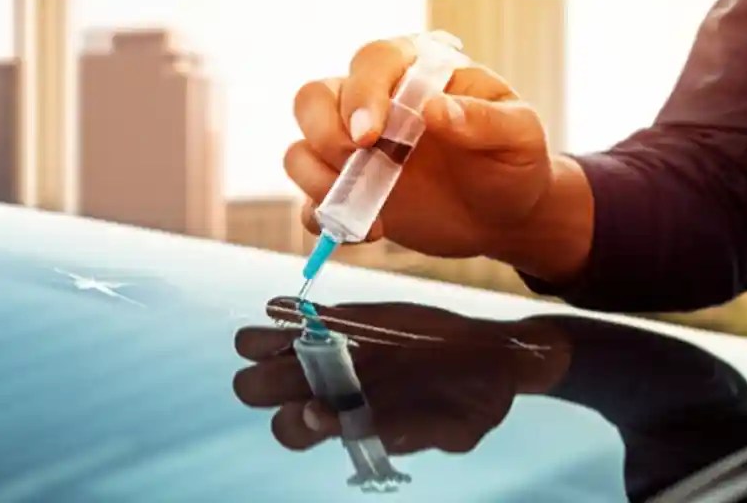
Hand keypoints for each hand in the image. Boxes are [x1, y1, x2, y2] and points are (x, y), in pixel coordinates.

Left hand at [231, 298, 569, 454]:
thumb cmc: (468, 405)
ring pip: (260, 348)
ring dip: (263, 343)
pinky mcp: (342, 317)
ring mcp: (327, 349)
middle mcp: (324, 386)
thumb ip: (403, 433)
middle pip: (257, 388)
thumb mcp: (449, 429)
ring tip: (298, 338)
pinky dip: (288, 312)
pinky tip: (308, 314)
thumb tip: (348, 424)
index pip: (290, 428)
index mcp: (346, 420)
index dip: (293, 421)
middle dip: (264, 383)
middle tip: (304, 371)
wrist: (489, 358)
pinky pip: (292, 313)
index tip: (316, 408)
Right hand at [287, 35, 591, 280]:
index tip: (371, 134)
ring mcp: (352, 150)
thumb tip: (437, 108)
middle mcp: (373, 104)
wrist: (504, 214)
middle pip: (313, 97)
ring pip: (300, 149)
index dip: (363, 94)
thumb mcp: (520, 136)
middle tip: (357, 157)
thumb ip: (485, 120)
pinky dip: (324, 219)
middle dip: (322, 129)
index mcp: (415, 72)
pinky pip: (309, 202)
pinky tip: (369, 230)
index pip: (372, 61)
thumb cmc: (513, 162)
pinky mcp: (346, 191)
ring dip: (318, 179)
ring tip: (370, 207)